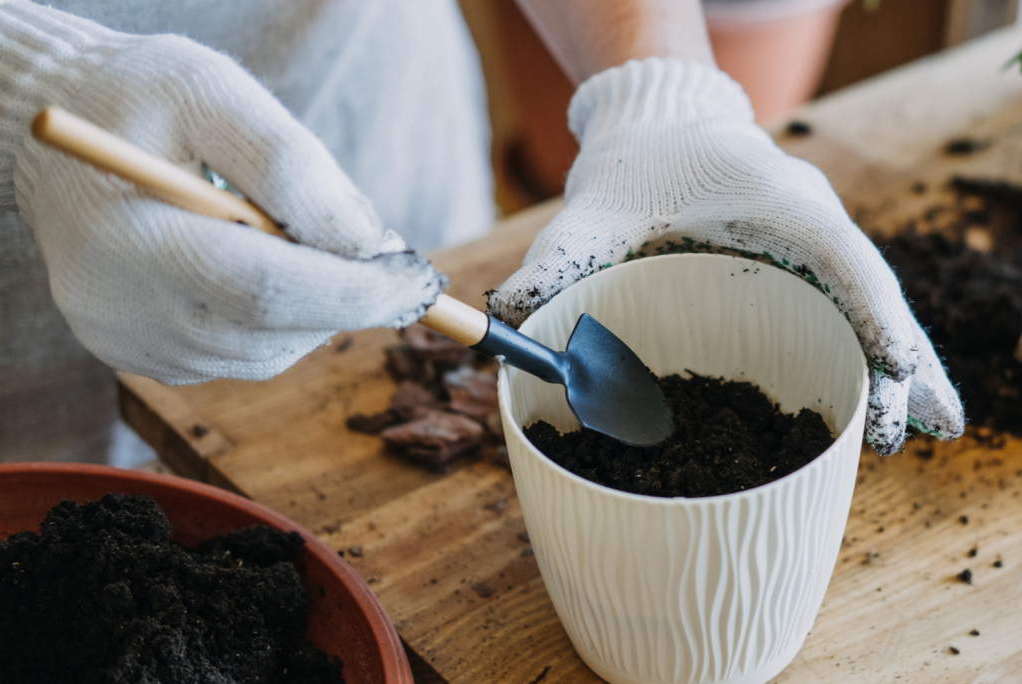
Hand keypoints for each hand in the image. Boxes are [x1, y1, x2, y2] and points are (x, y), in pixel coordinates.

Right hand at [0, 2, 444, 383]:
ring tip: (310, 247)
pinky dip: (278, 323)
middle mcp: (121, 309)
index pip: (265, 291)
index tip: (417, 276)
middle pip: (270, 333)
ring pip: (265, 354)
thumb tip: (372, 245)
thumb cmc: (140, 102)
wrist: (62, 137)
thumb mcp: (217, 95)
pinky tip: (267, 271)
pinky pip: (239, 357)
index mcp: (131, 239)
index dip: (354, 290)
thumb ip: (296, 167)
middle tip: (394, 268)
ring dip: (316, 312)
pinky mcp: (140, 354)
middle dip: (350, 302)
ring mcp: (128, 341)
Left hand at [487, 59, 962, 453]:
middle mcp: (808, 224)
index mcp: (771, 202)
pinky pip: (847, 313)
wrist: (657, 131)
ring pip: (871, 307)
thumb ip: (554, 262)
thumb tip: (503, 319)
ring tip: (935, 431)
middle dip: (903, 361)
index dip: (866, 311)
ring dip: (906, 368)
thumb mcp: (592, 212)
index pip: (835, 254)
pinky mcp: (802, 269)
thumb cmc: (633, 169)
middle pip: (871, 292)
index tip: (891, 369)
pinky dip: (872, 355)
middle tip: (927, 430)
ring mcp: (812, 248)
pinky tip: (888, 403)